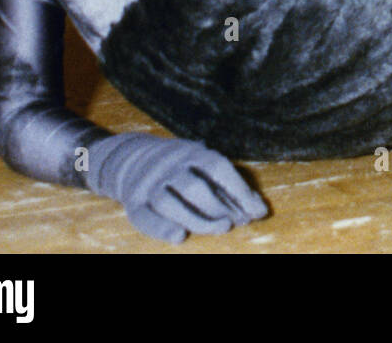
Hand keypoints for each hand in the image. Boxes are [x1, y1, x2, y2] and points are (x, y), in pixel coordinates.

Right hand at [82, 133, 267, 242]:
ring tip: (222, 228)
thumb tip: (260, 210)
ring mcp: (150, 184)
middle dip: (219, 206)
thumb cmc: (183, 168)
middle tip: (237, 222)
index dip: (239, 190)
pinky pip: (146, 217)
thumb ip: (229, 186)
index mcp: (192, 154)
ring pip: (170, 203)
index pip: (217, 168)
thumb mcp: (204, 166)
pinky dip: (162, 228)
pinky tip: (180, 237)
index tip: (258, 211)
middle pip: (194, 187)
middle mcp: (170, 166)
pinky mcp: (133, 203)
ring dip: (198, 219)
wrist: (132, 159)